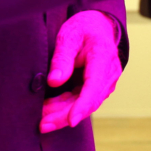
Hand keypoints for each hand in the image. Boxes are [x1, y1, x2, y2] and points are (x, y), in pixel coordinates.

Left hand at [39, 10, 122, 132]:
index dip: (82, 105)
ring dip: (64, 114)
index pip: (94, 86)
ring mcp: (105, 82)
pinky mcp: (98, 87)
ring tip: (42, 120)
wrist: (98, 26)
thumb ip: (62, 58)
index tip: (71, 120)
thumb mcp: (69, 36)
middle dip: (65, 115)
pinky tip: (49, 111)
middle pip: (88, 101)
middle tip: (43, 124)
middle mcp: (109, 73)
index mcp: (103, 57)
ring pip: (85, 104)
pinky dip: (66, 107)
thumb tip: (54, 81)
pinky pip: (82, 100)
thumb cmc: (84, 28)